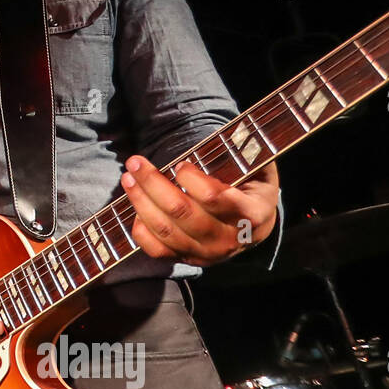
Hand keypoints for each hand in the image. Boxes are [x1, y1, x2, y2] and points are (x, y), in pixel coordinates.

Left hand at [119, 155, 278, 266]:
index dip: (190, 179)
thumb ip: (249, 153)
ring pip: (165, 230)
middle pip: (180, 212)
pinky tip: (135, 209)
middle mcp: (227, 239)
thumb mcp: (260, 170)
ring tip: (128, 179)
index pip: (212, 197)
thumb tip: (236, 130)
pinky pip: (157, 250)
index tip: (179, 164)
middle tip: (134, 162)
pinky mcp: (188, 259)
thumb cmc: (253, 190)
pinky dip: (141, 230)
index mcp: (250, 215)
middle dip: (152, 183)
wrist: (255, 229)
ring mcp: (206, 254)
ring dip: (140, 202)